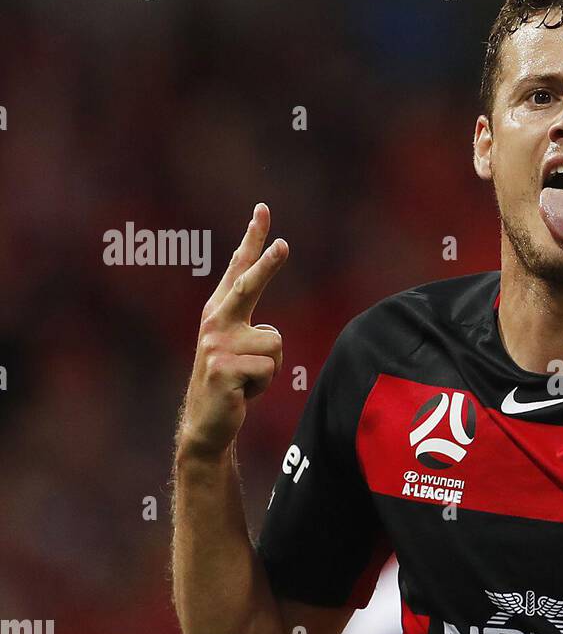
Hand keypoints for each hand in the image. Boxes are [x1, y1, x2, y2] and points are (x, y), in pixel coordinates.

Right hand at [177, 203, 288, 460]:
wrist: (207, 423)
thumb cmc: (232, 382)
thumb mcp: (240, 349)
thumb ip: (252, 329)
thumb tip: (272, 330)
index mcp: (220, 312)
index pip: (239, 268)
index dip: (252, 239)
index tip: (263, 210)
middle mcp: (215, 322)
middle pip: (247, 286)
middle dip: (266, 265)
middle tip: (285, 245)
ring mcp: (217, 346)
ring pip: (274, 344)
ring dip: (271, 368)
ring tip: (249, 379)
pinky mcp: (223, 370)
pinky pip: (268, 370)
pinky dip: (265, 386)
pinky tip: (243, 393)